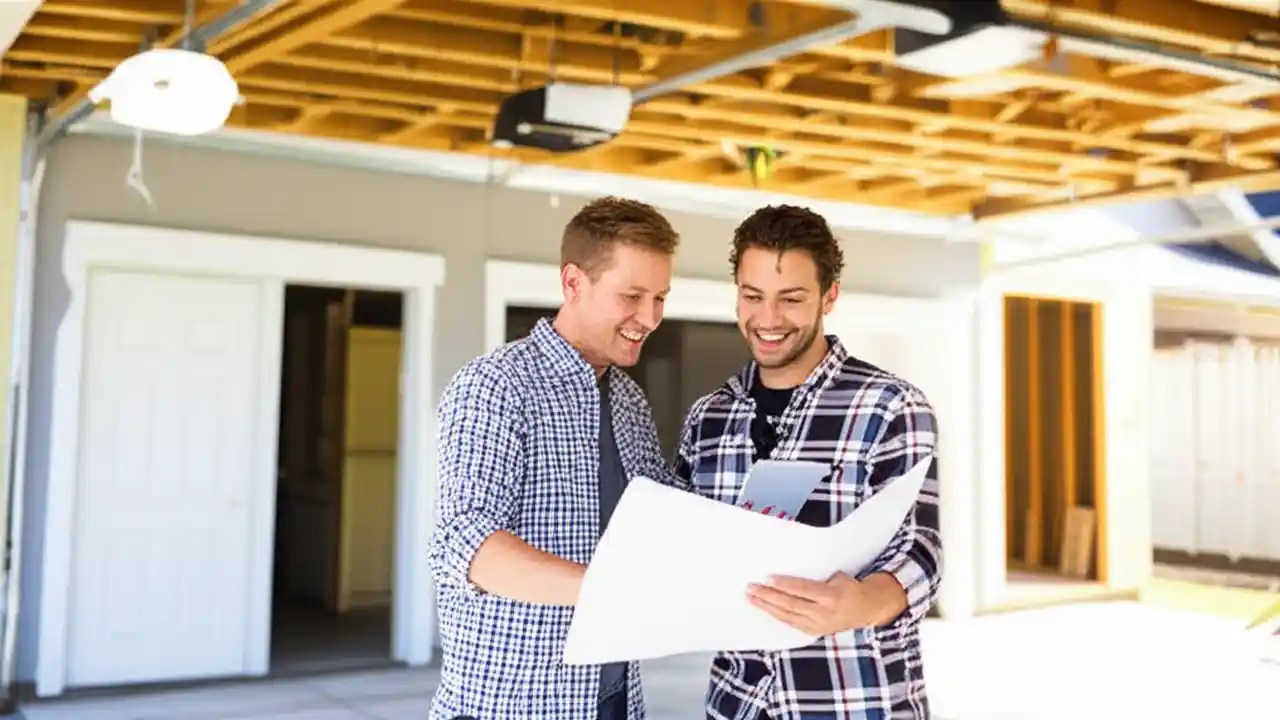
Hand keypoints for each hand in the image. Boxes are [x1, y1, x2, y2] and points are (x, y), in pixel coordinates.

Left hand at [747, 572, 901, 635]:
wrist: (866, 610)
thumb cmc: (850, 588)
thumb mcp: (838, 577)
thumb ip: (817, 578)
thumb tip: (792, 574)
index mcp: (831, 596)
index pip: (802, 590)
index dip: (784, 585)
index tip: (767, 578)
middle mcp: (823, 613)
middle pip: (790, 605)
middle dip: (768, 596)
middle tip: (751, 589)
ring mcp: (817, 625)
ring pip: (787, 616)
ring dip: (767, 607)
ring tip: (751, 598)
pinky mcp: (814, 632)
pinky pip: (791, 624)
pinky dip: (777, 616)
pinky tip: (765, 609)